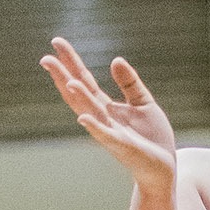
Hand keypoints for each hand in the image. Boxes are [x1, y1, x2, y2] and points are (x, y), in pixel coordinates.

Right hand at [40, 37, 176, 186]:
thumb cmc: (152, 138)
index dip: (71, 62)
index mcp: (106, 107)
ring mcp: (110, 133)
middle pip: (79, 94)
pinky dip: (94, 127)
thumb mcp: (143, 103)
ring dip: (78, 98)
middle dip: (63, 77)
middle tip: (45, 58)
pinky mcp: (122, 147)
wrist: (163, 167)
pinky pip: (105, 136)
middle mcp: (102, 118)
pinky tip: (83, 118)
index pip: (85, 80)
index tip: (56, 42)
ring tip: (68, 81)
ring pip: (89, 112)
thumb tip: (115, 59)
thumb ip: (129, 83)